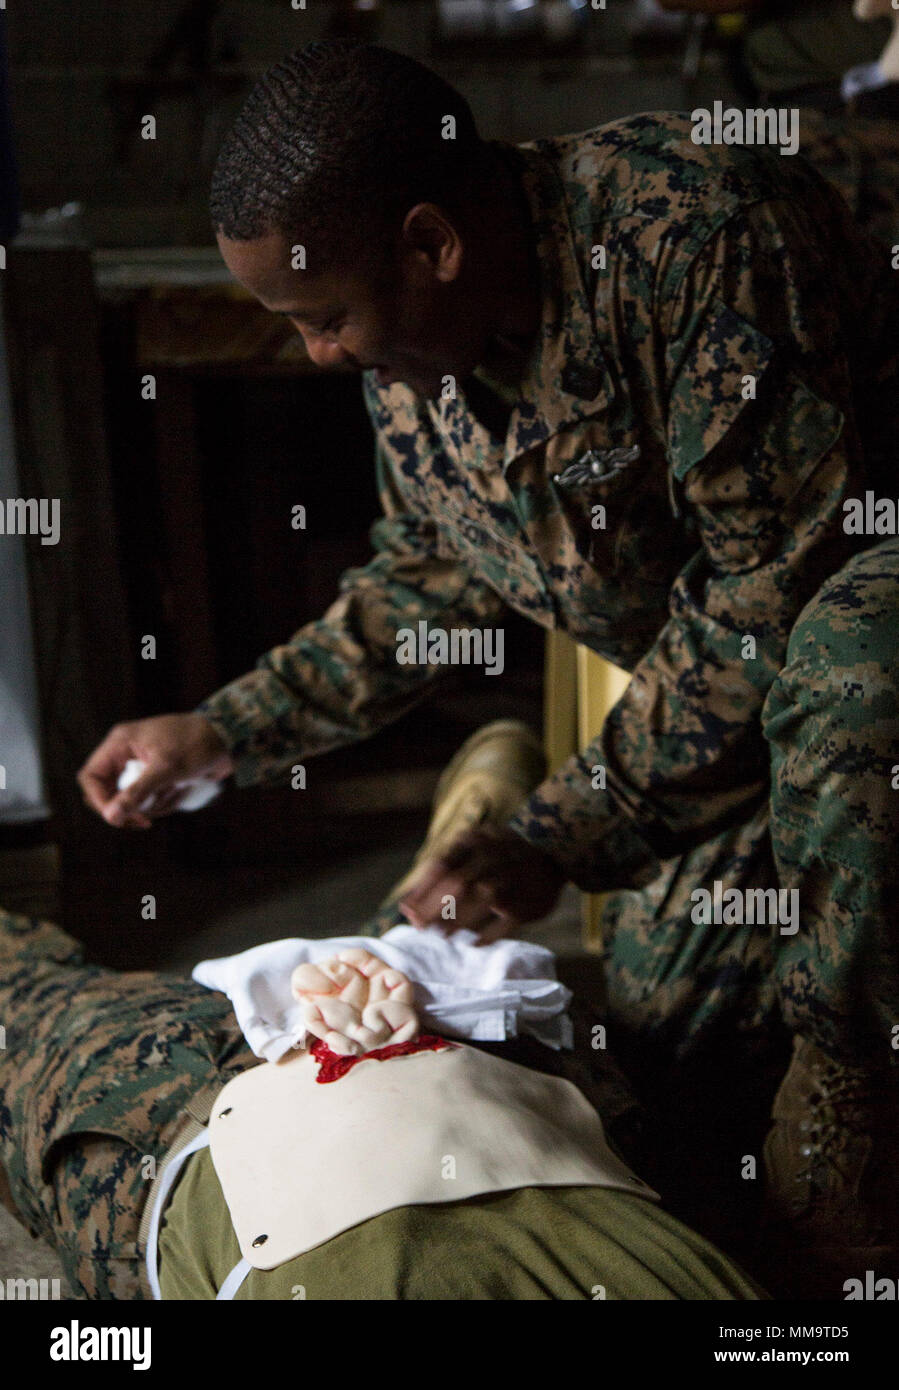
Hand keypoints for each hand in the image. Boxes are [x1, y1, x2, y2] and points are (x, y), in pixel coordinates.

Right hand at [77, 713, 233, 828]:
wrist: (228, 738)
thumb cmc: (197, 744)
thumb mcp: (166, 768)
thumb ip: (137, 792)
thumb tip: (111, 816)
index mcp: (120, 744)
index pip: (90, 776)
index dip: (99, 800)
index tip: (117, 817)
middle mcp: (126, 755)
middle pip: (107, 792)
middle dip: (127, 808)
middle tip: (145, 819)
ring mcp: (141, 767)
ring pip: (130, 800)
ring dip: (150, 805)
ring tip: (174, 791)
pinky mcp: (156, 777)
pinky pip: (149, 800)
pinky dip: (163, 802)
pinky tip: (180, 790)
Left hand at [399, 825, 565, 943]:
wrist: (551, 854)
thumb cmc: (498, 856)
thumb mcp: (472, 849)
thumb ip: (442, 873)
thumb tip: (407, 906)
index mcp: (476, 840)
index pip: (441, 866)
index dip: (421, 892)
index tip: (407, 911)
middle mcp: (495, 856)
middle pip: (458, 884)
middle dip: (433, 909)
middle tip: (420, 926)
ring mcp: (514, 879)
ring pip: (480, 901)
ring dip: (456, 922)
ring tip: (444, 934)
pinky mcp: (528, 904)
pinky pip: (504, 923)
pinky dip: (486, 936)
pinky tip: (474, 943)